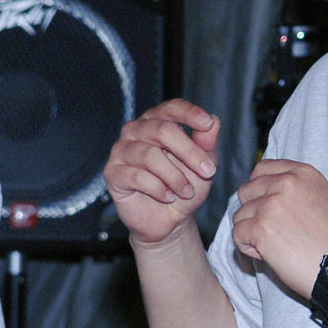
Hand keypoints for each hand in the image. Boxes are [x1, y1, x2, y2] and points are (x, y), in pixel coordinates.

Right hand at [104, 100, 219, 244]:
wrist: (169, 220)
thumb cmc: (185, 187)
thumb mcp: (203, 165)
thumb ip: (207, 143)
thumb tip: (215, 120)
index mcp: (157, 121)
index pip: (171, 108)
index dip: (189, 113)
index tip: (207, 123)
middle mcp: (136, 130)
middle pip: (162, 130)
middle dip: (189, 152)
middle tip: (208, 172)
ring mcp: (121, 150)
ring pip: (150, 155)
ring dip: (175, 177)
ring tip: (186, 191)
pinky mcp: (113, 172)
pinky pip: (137, 176)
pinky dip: (158, 189)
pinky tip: (168, 197)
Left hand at [230, 159, 327, 297]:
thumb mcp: (318, 199)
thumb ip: (291, 189)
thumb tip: (256, 194)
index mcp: (303, 173)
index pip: (262, 169)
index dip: (259, 190)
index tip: (270, 209)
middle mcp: (287, 183)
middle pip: (246, 191)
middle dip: (254, 213)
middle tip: (276, 232)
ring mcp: (272, 204)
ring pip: (239, 215)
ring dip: (251, 233)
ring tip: (277, 245)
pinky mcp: (261, 227)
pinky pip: (237, 235)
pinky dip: (249, 249)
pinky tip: (272, 254)